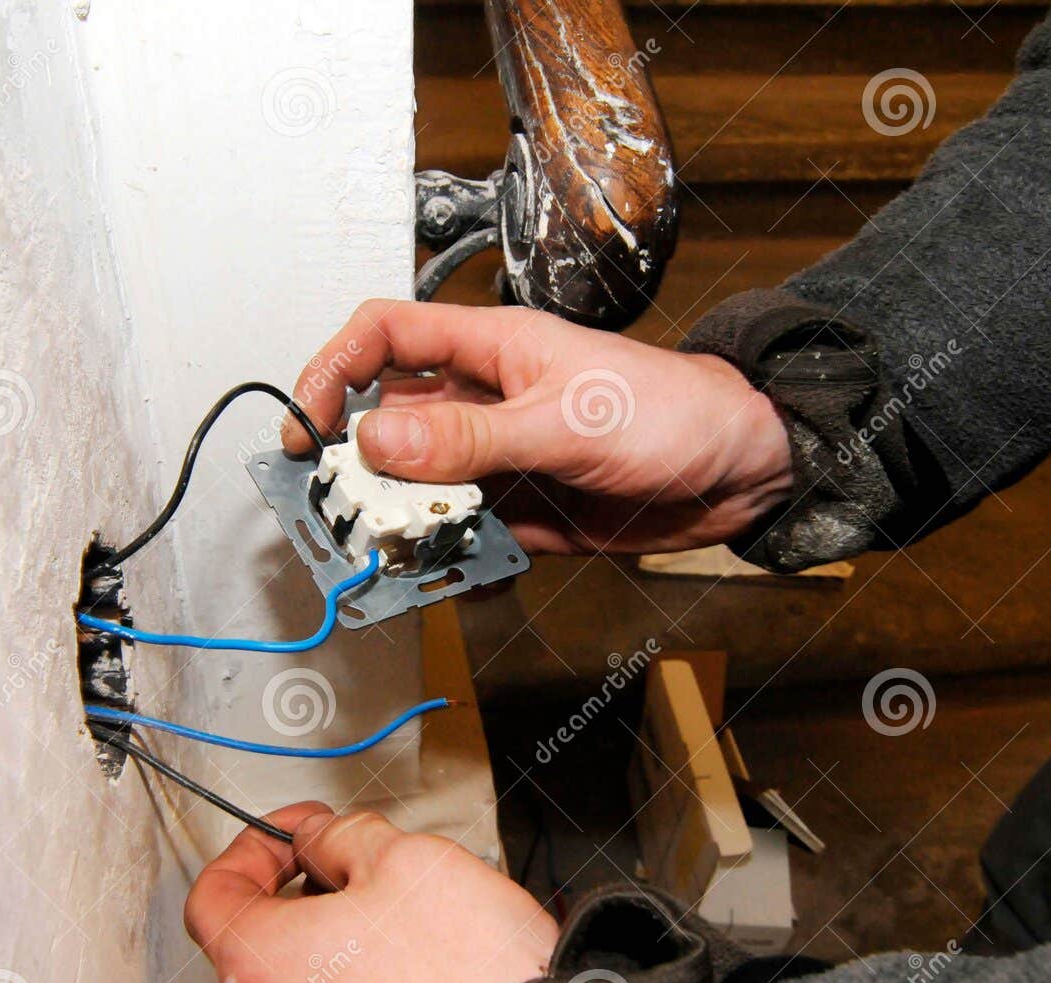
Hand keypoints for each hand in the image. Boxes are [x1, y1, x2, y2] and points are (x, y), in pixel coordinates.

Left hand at [184, 803, 558, 982]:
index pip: (212, 894)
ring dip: (342, 950)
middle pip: (262, 944)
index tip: (294, 834)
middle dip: (309, 895)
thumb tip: (320, 838)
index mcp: (264, 966)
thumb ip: (341, 835)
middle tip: (362, 871)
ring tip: (409, 934)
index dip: (255, 847)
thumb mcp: (407, 860)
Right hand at [285, 300, 792, 553]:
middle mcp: (483, 403)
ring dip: (402, 524)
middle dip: (357, 469)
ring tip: (395, 555)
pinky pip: (465, 537)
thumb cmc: (671, 413)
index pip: (384, 337)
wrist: (741, 471)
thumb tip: (376, 438)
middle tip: (344, 513)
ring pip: (421, 489)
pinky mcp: (522, 512)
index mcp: (489, 351)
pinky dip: (451, 562)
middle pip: (388, 424)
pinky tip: (454, 578)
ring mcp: (499, 460)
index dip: (333, 370)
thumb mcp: (565, 420)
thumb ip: (470, 437)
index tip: (309, 426)